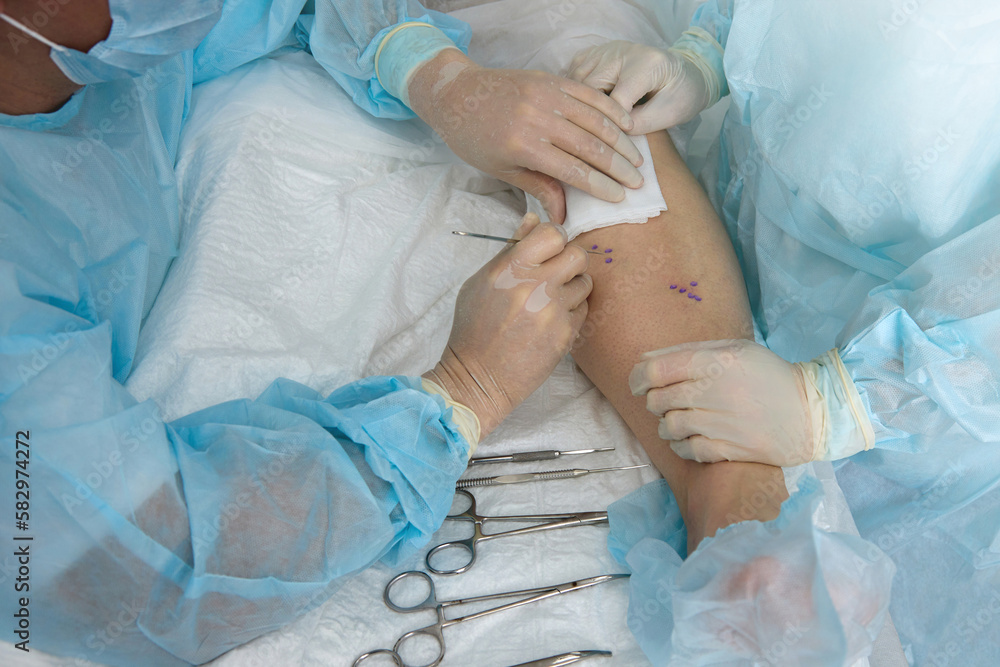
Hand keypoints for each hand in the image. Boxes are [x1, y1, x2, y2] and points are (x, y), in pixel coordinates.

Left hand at [407, 50, 643, 223]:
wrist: (456, 94)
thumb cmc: (474, 138)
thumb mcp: (502, 170)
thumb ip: (538, 188)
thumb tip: (564, 217)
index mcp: (523, 145)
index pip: (573, 170)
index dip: (600, 186)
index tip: (620, 198)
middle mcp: (537, 117)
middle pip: (590, 146)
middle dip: (618, 167)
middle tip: (638, 183)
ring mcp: (545, 94)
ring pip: (595, 119)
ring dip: (621, 141)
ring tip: (637, 159)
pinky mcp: (550, 78)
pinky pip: (588, 94)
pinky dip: (610, 109)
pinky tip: (626, 124)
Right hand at [426, 214, 591, 435]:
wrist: (479, 376)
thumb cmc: (475, 327)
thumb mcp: (483, 280)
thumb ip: (511, 248)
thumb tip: (534, 219)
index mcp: (511, 267)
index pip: (553, 233)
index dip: (554, 238)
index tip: (549, 248)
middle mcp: (535, 285)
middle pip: (578, 254)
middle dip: (570, 260)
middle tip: (556, 272)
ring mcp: (553, 311)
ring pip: (585, 282)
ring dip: (573, 287)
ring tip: (552, 299)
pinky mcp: (566, 334)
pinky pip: (583, 309)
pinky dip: (572, 311)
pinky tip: (552, 320)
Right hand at [569, 41, 712, 134]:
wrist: (685, 72)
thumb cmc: (681, 95)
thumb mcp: (669, 114)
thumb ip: (640, 124)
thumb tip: (609, 135)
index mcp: (646, 64)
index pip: (616, 100)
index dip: (612, 127)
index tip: (616, 144)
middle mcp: (622, 51)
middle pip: (589, 88)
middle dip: (589, 116)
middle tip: (594, 139)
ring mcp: (606, 49)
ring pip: (575, 80)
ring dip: (576, 104)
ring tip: (584, 126)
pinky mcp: (596, 52)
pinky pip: (573, 72)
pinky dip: (573, 92)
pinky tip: (580, 107)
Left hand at [628, 339, 818, 465]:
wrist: (810, 412)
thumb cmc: (766, 376)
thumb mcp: (732, 350)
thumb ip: (686, 351)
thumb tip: (643, 359)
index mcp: (716, 362)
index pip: (655, 370)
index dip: (638, 377)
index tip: (638, 383)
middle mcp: (716, 391)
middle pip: (658, 399)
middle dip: (655, 400)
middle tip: (668, 401)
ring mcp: (723, 423)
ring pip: (669, 426)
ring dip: (667, 424)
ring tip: (681, 419)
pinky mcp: (730, 449)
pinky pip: (686, 450)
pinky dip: (681, 445)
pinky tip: (691, 438)